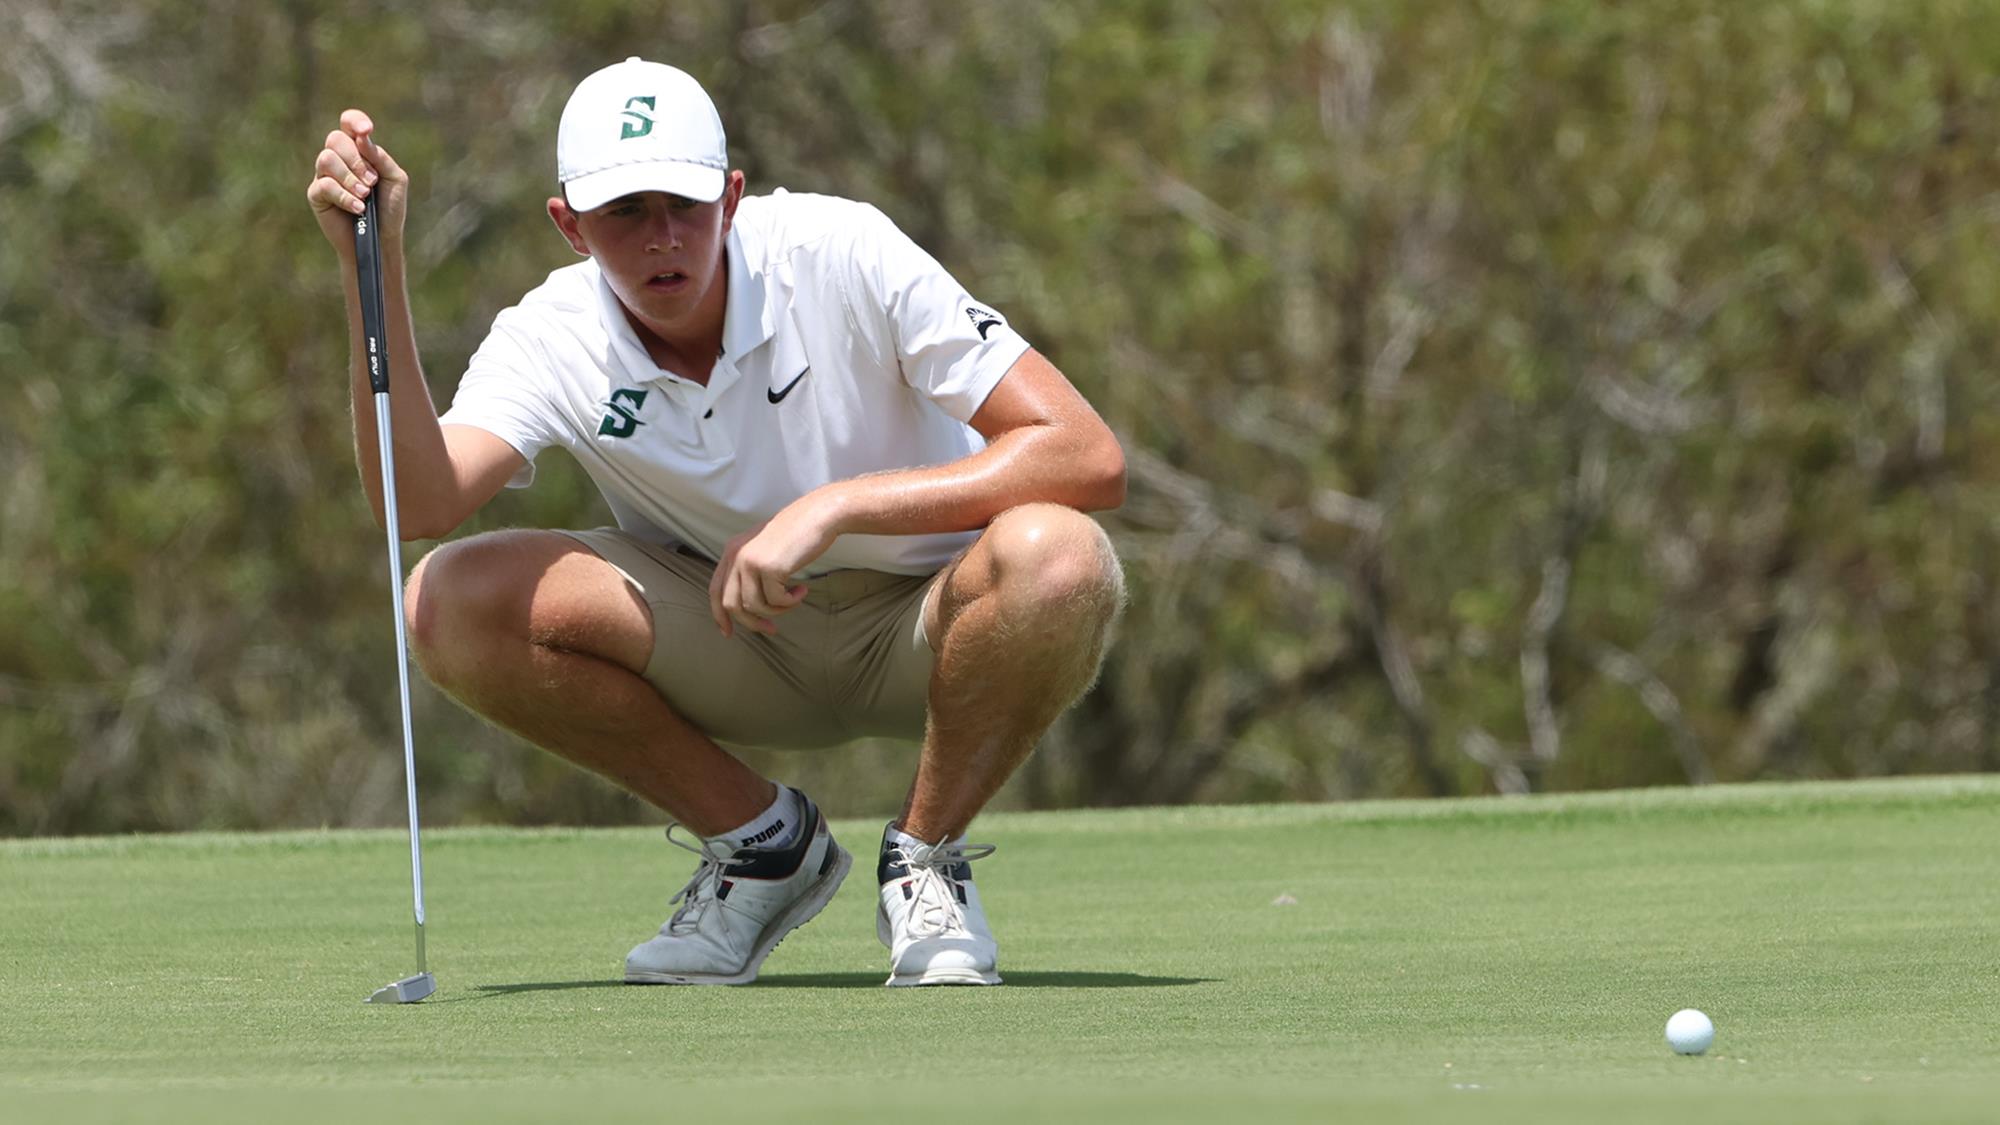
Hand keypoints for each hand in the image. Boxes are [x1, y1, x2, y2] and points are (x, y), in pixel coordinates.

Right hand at [305, 109, 409, 253]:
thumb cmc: (389, 208)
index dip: (354, 121)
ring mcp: (325, 175)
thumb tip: (362, 138)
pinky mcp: (316, 194)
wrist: (380, 239)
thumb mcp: (394, 179)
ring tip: (365, 196)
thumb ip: (380, 157)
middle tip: (371, 182)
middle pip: (335, 139)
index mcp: (358, 150)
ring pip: (326, 158)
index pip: (348, 124)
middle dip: (356, 160)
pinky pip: (324, 185)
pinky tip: (358, 208)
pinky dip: (345, 197)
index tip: (367, 131)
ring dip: (350, 178)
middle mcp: (339, 159)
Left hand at [709, 494, 845, 636]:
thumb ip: (750, 570)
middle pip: (731, 604)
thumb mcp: (764, 549)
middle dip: (751, 622)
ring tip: (794, 599)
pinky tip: (802, 590)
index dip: (719, 615)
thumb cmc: (797, 534)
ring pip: (754, 606)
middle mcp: (736, 556)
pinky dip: (790, 602)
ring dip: (777, 610)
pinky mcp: (768, 568)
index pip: (715, 590)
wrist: (818, 516)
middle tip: (771, 629)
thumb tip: (748, 607)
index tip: (728, 633)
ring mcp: (750, 561)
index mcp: (731, 551)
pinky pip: (776, 601)